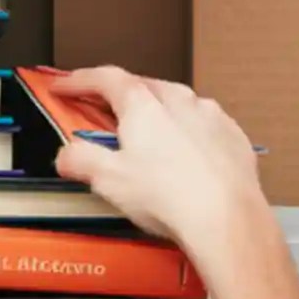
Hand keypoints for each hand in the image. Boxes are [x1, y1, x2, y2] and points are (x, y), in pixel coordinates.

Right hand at [48, 65, 266, 245]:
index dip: (78, 81)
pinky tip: (186, 155)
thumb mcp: (107, 180)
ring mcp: (210, 117)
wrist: (228, 219)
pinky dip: (189, 132)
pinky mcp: (233, 138)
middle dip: (119, 95)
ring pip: (177, 102)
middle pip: (141, 86)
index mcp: (142, 105)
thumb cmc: (169, 196)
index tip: (64, 86)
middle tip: (104, 111)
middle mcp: (178, 101)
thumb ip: (80, 160)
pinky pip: (204, 124)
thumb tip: (66, 155)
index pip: (104, 78)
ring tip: (149, 135)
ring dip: (158, 111)